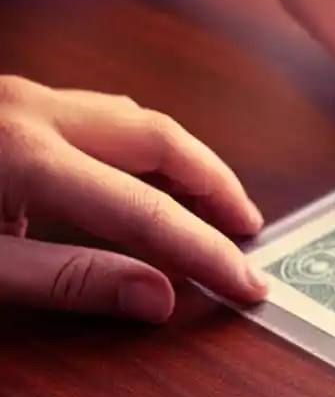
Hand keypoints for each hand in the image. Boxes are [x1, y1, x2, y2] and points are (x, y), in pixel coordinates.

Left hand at [0, 76, 266, 322]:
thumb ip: (65, 281)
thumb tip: (157, 298)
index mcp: (23, 157)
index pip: (144, 210)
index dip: (205, 251)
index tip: (247, 284)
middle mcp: (31, 112)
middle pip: (160, 138)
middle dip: (216, 185)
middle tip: (247, 230)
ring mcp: (21, 98)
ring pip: (134, 118)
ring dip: (185, 162)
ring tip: (211, 208)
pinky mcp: (10, 101)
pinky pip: (100, 114)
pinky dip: (143, 148)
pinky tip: (147, 179)